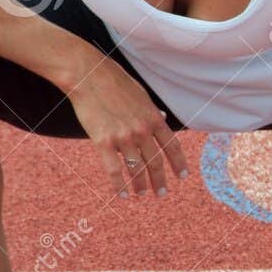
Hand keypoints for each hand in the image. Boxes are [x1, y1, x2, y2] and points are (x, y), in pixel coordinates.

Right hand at [67, 55, 188, 197]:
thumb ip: (152, 111)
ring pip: (137, 169)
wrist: (89, 76)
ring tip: (142, 194)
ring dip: (141, 185)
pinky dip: (120, 186)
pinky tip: (123, 195)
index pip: (172, 146)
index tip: (182, 176)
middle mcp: (142, 131)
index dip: (179, 163)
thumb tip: (163, 119)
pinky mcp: (103, 142)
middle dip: (160, 180)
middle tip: (162, 193)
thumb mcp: (141, 94)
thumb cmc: (114, 82)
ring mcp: (124, 138)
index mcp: (153, 118)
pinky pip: (115, 170)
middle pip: (156, 162)